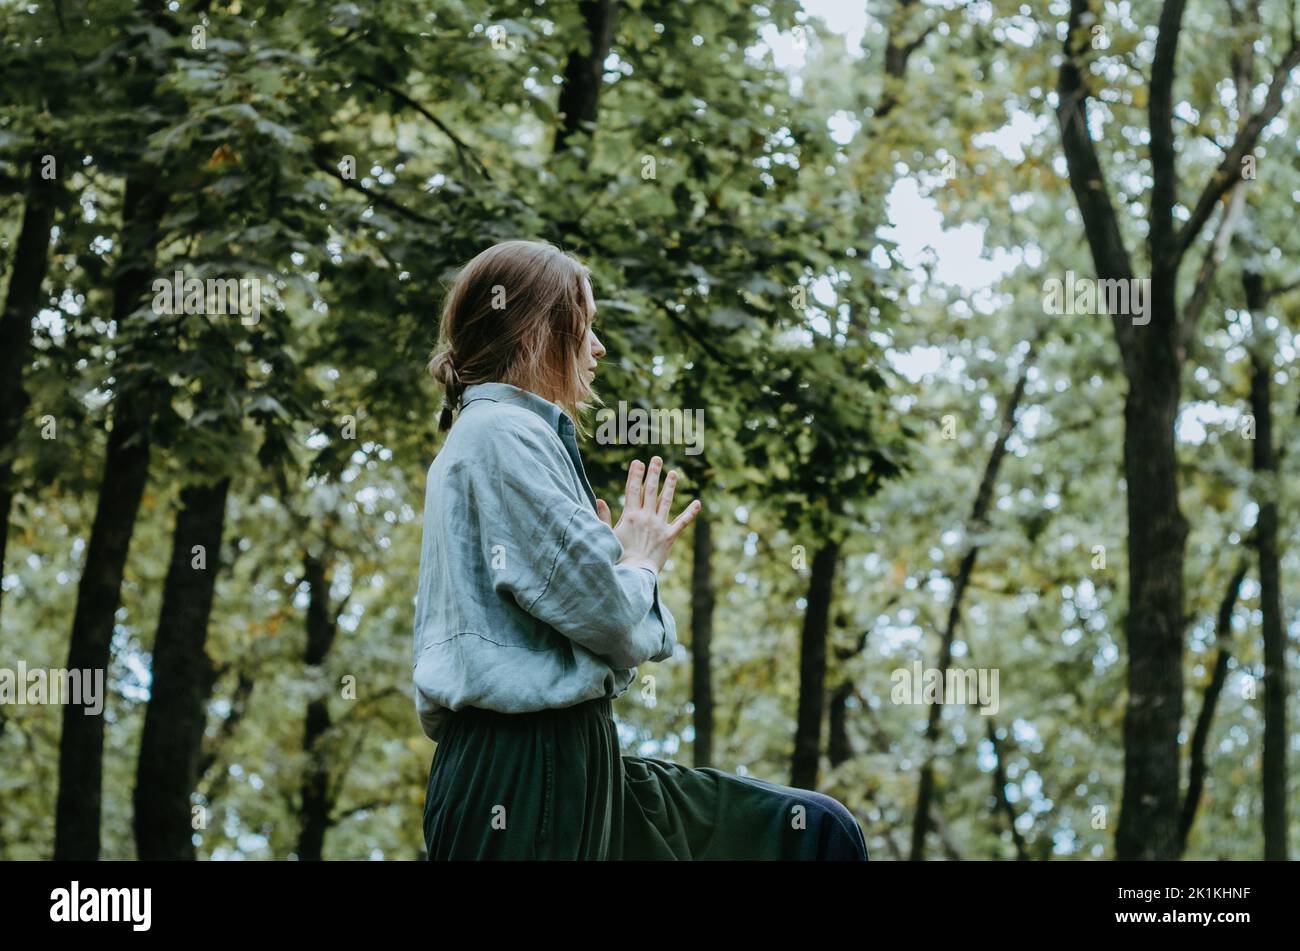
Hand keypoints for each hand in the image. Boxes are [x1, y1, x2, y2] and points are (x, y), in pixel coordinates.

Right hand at [596, 455, 699, 574]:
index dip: (635, 475)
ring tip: (674, 473)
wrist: (634, 575)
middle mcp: (647, 517)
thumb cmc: (618, 557)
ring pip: (666, 502)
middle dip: (653, 474)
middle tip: (657, 459)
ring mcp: (660, 526)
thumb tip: (599, 500)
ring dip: (670, 486)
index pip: (633, 490)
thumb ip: (604, 517)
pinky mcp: (670, 538)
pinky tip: (698, 503)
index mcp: (630, 516)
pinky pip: (682, 523)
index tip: (638, 462)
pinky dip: (690, 513)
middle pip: (651, 491)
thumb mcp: (608, 536)